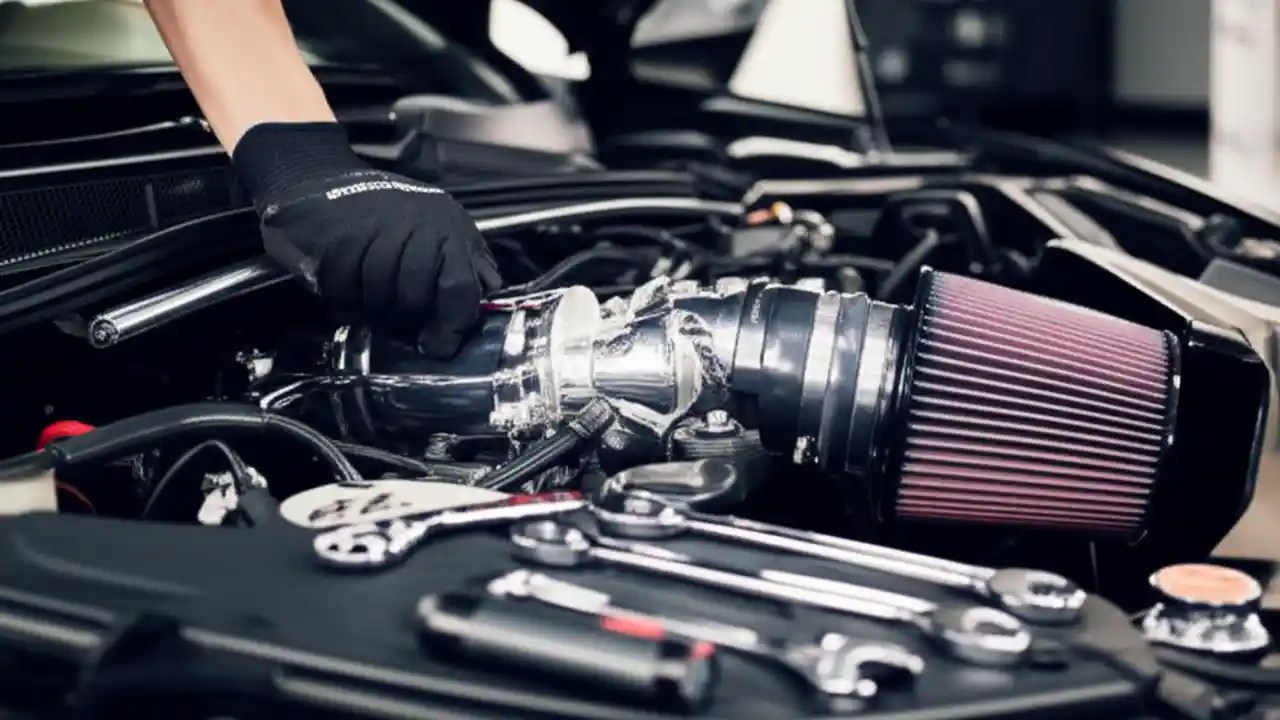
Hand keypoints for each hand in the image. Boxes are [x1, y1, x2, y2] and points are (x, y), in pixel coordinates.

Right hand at [233, 123, 501, 355]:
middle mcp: (419, 224)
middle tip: (396, 322)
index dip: (451, 323)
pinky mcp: (341, 232)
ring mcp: (378, 226)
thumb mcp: (445, 232)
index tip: (438, 346)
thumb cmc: (396, 215)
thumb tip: (478, 308)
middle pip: (413, 294)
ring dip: (372, 309)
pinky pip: (344, 282)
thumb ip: (464, 268)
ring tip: (371, 311)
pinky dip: (342, 298)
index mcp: (451, 230)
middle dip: (403, 315)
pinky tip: (347, 300)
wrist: (330, 177)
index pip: (460, 286)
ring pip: (379, 290)